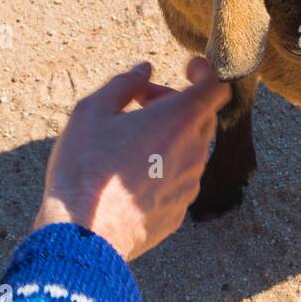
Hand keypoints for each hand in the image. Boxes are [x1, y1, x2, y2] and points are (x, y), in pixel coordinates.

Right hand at [33, 58, 230, 259]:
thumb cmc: (85, 167)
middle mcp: (194, 151)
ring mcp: (190, 184)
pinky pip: (178, 180)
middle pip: (201, 116)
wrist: (83, 234)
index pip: (217, 86)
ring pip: (189, 149)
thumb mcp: (93, 111)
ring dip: (168, 137)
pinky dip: (163, 168)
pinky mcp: (179, 211)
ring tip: (128, 142)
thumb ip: (124, 84)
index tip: (187, 67)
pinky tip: (129, 176)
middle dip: (174, 103)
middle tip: (139, 105)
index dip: (206, 72)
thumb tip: (145, 71)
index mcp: (180, 120)